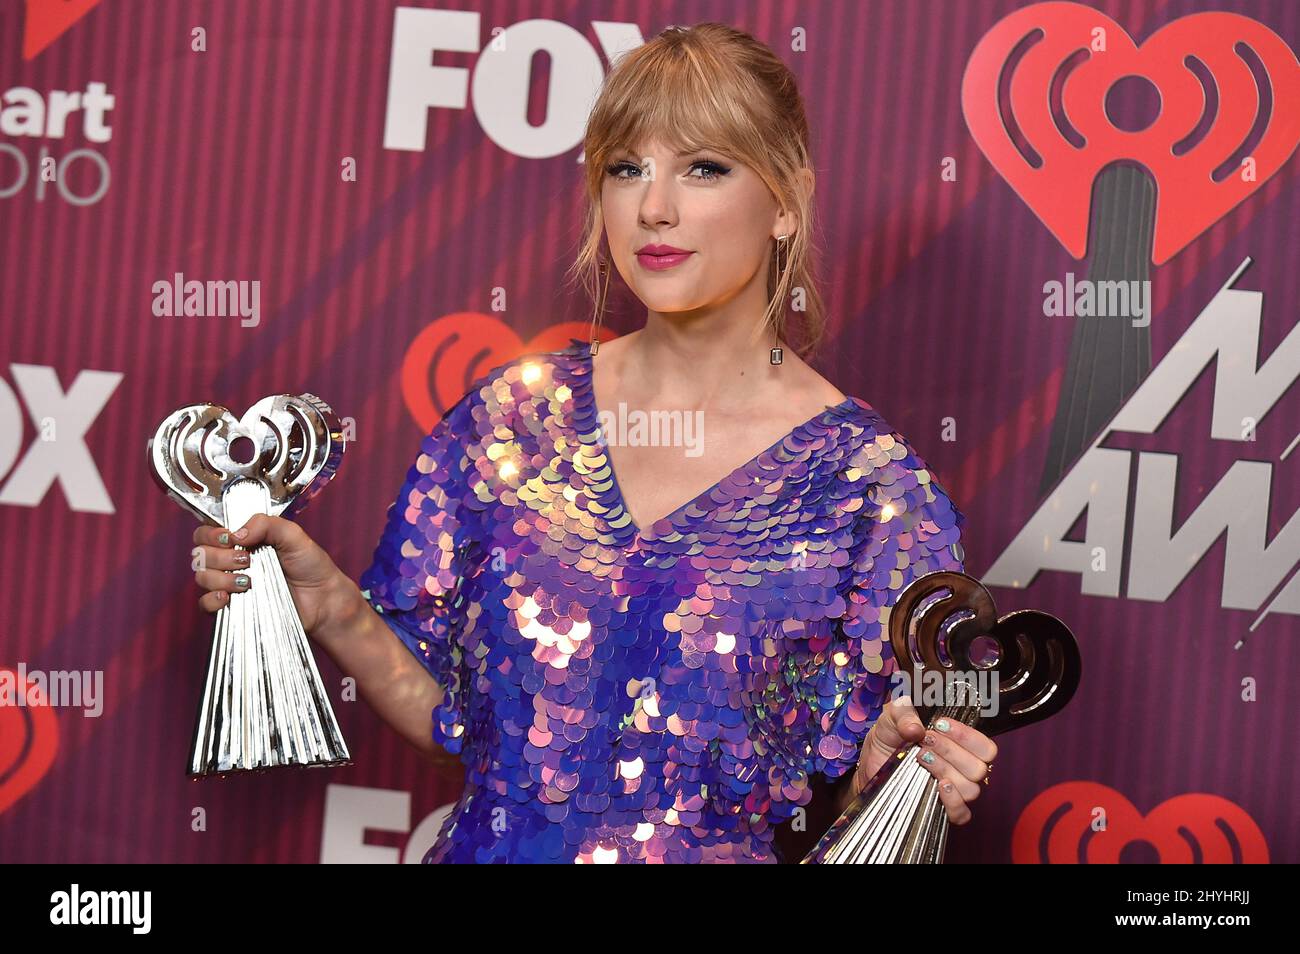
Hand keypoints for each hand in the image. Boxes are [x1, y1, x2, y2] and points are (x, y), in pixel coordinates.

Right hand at [190, 514, 357, 639]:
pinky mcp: (233, 608)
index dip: (210, 534)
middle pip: (200, 554)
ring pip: (202, 578)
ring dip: (220, 577)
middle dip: (219, 556)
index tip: (228, 538)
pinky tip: (229, 597)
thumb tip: (236, 533)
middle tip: (247, 560)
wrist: (323, 600)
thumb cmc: (311, 566)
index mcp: (242, 541)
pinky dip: (212, 600)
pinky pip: (205, 605)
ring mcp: (230, 585)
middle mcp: (231, 561)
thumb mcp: (294, 535)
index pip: (207, 533)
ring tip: (248, 581)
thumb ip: (267, 524)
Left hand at [847, 695, 997, 824]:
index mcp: (961, 746)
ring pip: (970, 789)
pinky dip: (953, 801)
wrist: (870, 763)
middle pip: (978, 768)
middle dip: (951, 750)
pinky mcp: (942, 809)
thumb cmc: (888, 739)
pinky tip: (939, 785)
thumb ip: (903, 713)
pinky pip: (962, 814)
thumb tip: (915, 728)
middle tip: (926, 740)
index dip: (967, 736)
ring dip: (945, 769)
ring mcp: (954, 791)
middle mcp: (963, 769)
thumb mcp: (892, 718)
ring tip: (921, 757)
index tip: (940, 725)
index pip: (985, 747)